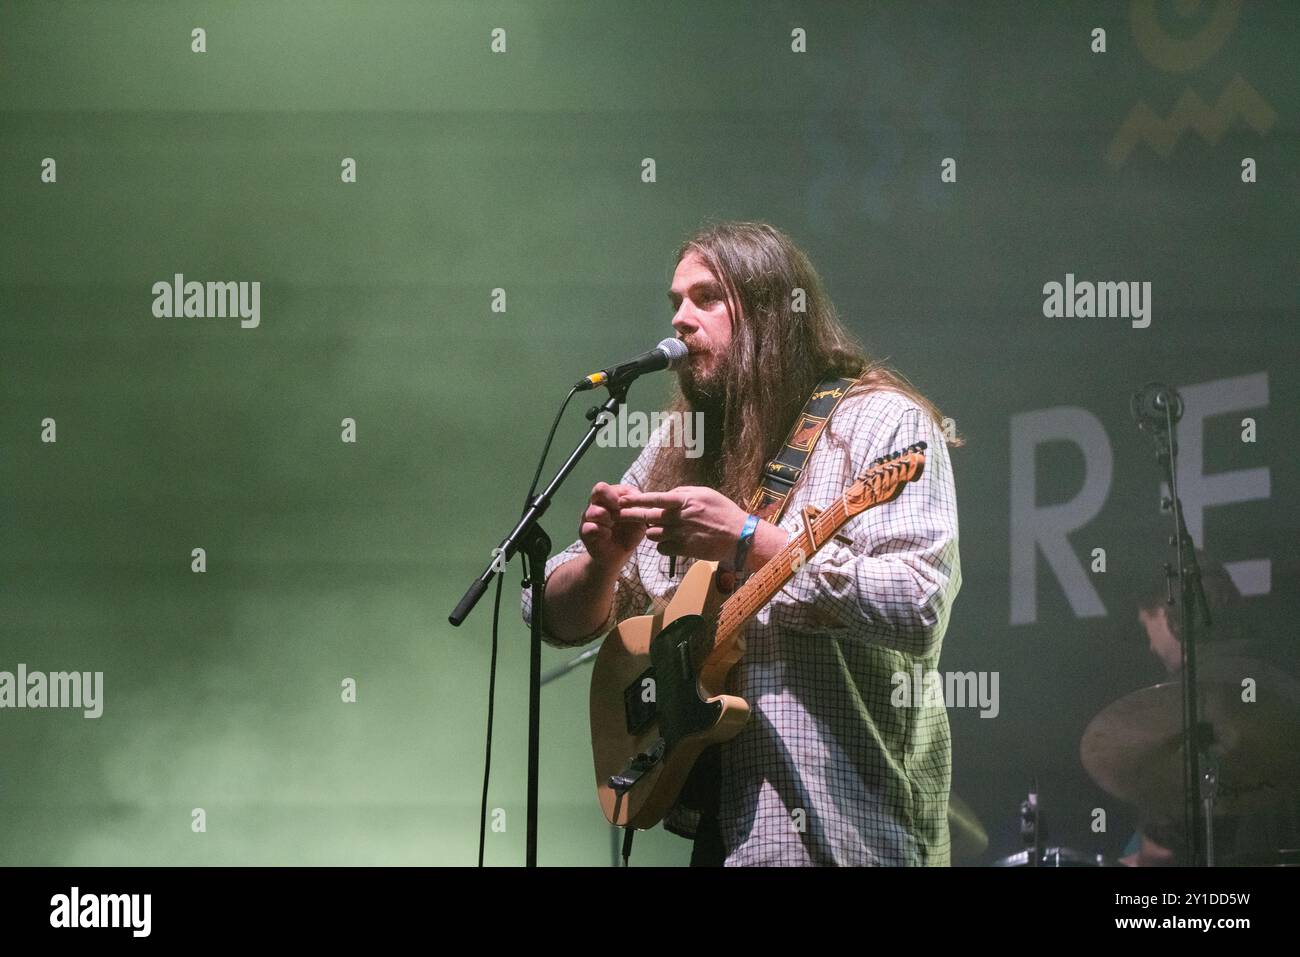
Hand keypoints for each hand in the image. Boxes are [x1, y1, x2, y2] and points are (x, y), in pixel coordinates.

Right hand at [579, 482, 646, 568]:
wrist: (617, 555)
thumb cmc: (629, 533)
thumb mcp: (640, 520)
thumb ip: (641, 509)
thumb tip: (643, 501)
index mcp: (610, 496)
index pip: (617, 485)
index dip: (626, 495)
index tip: (635, 507)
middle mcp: (597, 503)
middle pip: (599, 489)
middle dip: (612, 498)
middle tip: (619, 509)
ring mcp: (588, 517)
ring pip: (594, 510)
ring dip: (607, 518)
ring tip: (613, 525)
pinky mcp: (584, 532)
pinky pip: (590, 528)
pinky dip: (602, 531)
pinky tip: (608, 535)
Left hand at [617, 486, 747, 561]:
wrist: (739, 537)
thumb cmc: (724, 512)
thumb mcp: (705, 494)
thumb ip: (684, 493)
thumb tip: (667, 494)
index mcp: (684, 501)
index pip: (654, 499)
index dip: (635, 500)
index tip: (620, 500)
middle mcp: (679, 517)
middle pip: (647, 517)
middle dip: (631, 517)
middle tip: (619, 516)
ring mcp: (680, 535)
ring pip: (652, 534)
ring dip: (653, 532)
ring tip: (662, 529)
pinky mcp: (683, 550)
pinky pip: (662, 548)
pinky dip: (664, 546)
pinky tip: (672, 542)